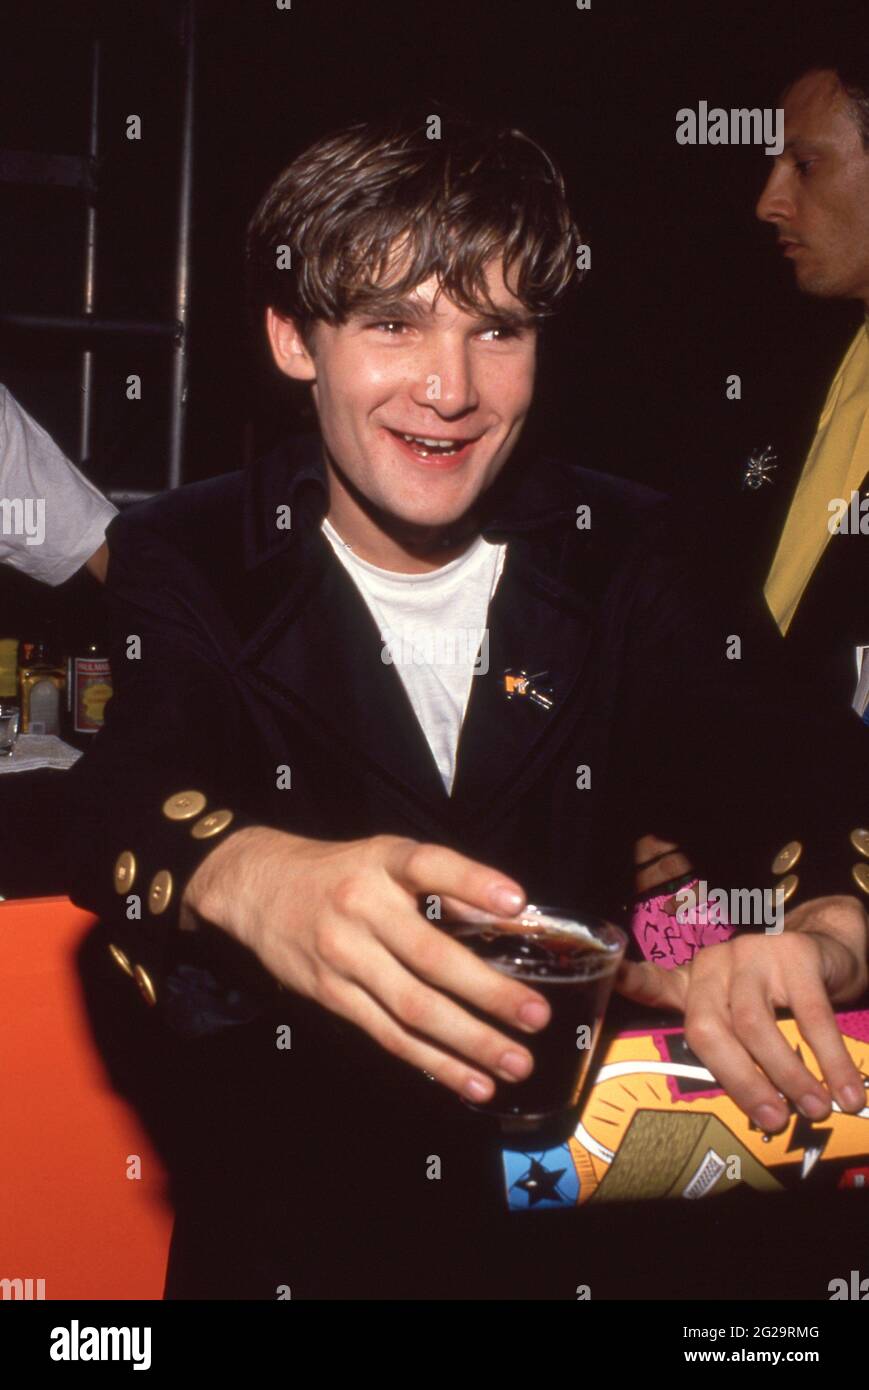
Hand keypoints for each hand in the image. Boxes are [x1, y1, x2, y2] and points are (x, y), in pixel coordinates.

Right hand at [182, 827, 550, 1101]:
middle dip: (488, 992)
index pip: (430, 866)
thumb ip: (438, 885)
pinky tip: (470, 1080)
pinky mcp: (330, 994)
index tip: (517, 903)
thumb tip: (506, 919)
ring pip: (412, 1007)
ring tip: (514, 1063)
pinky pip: (388, 1034)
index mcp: (383, 862)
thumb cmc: (340, 872)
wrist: (255, 887)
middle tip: (537, 1016)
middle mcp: (362, 908)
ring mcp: (343, 956)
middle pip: (431, 956)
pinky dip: (432, 1061)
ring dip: (468, 1041)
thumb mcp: (384, 856)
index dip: (473, 882)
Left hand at [616, 895, 868, 1131]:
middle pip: (711, 1029)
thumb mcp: (741, 1010)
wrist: (827, 950)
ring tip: (815, 1110)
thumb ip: (727, 1046)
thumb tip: (744, 1114)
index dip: (631, 983)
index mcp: (696, 981)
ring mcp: (752, 953)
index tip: (612, 978)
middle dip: (740, 1081)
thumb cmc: (778, 994)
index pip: (655, 985)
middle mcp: (716, 963)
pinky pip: (811, 1017)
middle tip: (772, 1120)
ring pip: (758, 1026)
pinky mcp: (794, 952)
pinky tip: (845, 1090)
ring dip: (788, 1076)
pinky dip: (830, 1060)